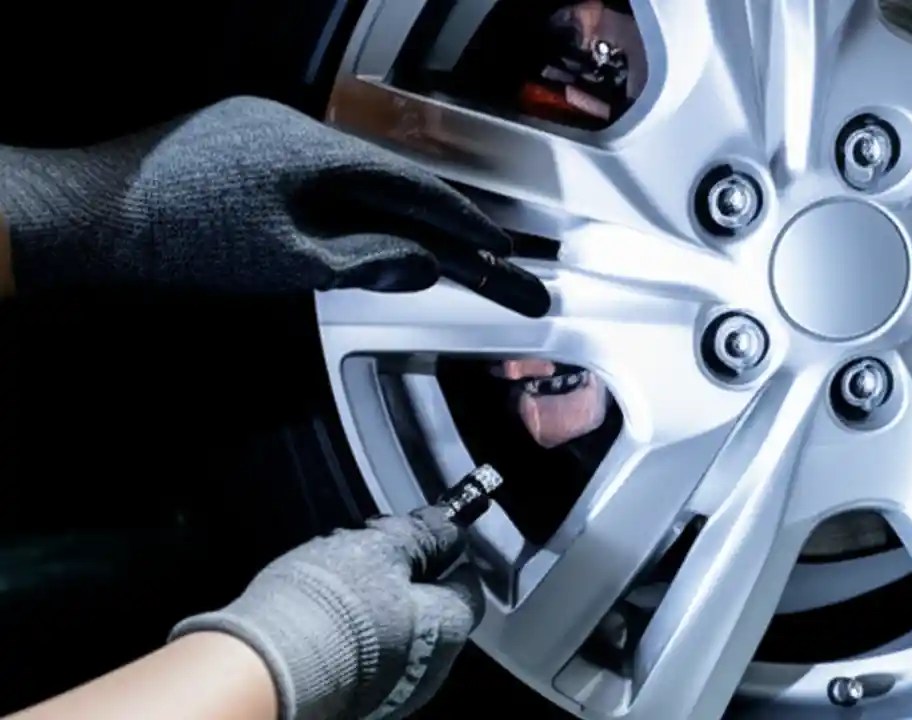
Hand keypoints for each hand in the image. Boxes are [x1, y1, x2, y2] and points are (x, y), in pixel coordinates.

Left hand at [0, 96, 545, 310]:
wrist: (91, 212)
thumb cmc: (180, 241)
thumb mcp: (285, 265)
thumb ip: (363, 262)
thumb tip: (424, 264)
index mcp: (316, 153)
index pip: (411, 189)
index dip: (462, 223)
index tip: (499, 249)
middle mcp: (297, 129)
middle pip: (389, 179)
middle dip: (439, 222)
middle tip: (484, 256)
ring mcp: (266, 130)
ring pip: (353, 174)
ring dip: (394, 214)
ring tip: (434, 250)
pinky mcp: (240, 141)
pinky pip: (316, 171)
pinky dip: (349, 203)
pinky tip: (357, 227)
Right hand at [171, 507, 482, 719]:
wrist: (265, 670)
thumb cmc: (331, 604)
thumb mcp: (380, 548)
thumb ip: (423, 536)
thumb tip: (449, 530)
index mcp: (449, 629)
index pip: (468, 584)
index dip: (445, 553)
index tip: (420, 534)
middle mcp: (431, 670)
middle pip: (432, 610)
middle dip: (405, 577)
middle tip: (367, 551)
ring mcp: (394, 692)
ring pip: (398, 633)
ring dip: (376, 604)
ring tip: (336, 580)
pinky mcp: (358, 704)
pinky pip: (369, 659)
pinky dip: (354, 634)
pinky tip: (323, 615)